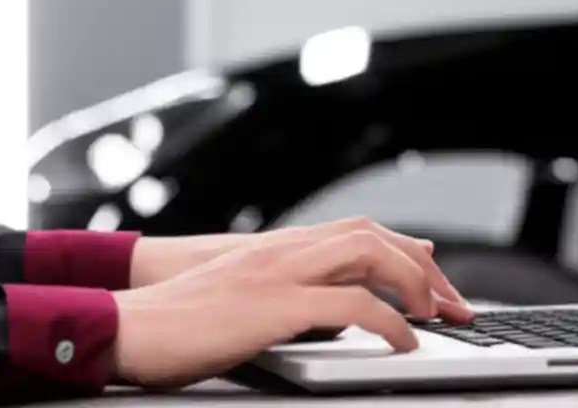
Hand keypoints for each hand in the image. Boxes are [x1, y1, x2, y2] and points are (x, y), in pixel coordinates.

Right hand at [113, 225, 474, 386]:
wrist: (124, 327)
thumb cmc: (178, 323)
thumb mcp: (243, 301)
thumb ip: (289, 297)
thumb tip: (333, 314)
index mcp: (279, 248)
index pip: (359, 233)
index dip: (404, 251)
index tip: (436, 278)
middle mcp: (285, 250)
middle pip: (375, 236)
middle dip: (423, 266)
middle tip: (453, 303)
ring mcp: (280, 272)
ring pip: (370, 255)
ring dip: (414, 283)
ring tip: (436, 316)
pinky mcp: (274, 305)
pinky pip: (352, 305)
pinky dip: (389, 322)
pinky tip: (404, 343)